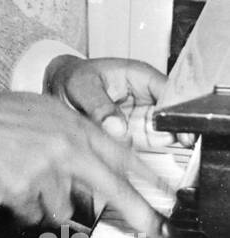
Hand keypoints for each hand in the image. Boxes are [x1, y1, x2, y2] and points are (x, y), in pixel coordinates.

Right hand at [0, 90, 169, 237]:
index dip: (144, 177)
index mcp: (72, 126)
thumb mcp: (44, 113)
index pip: (120, 155)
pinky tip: (7, 186)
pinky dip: (22, 209)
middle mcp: (64, 148)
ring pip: (63, 210)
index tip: (163, 194)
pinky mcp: (23, 192)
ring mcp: (44, 171)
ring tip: (23, 181)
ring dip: (46, 206)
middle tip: (158, 233)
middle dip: (138, 215)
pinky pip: (33, 216)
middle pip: (111, 189)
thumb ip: (73, 135)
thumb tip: (99, 163)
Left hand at [43, 55, 187, 149]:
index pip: (170, 92)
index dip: (178, 110)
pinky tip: (135, 162)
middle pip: (171, 115)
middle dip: (176, 131)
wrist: (59, 87)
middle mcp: (146, 97)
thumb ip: (99, 106)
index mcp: (141, 76)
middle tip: (176, 145)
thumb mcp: (82, 86)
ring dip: (159, 146)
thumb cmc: (73, 78)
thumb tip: (118, 128)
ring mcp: (141, 116)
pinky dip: (142, 156)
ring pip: (161, 134)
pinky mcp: (132, 134)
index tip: (178, 129)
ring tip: (149, 156)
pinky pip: (144, 146)